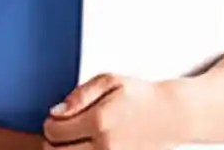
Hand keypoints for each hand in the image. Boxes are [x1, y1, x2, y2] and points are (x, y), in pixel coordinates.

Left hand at [42, 74, 177, 148]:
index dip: (50, 124)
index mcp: (99, 121)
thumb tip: (56, 112)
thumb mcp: (108, 81)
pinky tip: (85, 147)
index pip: (54, 131)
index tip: (58, 119)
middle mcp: (106, 145)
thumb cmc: (140, 96)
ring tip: (73, 141)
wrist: (173, 115)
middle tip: (62, 132)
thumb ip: (79, 95)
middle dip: (52, 142)